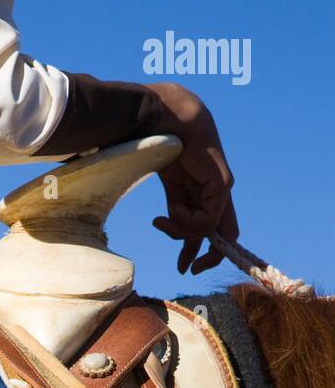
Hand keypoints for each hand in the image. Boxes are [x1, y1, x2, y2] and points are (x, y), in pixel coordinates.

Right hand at [146, 83, 238, 274]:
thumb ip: (176, 214)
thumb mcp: (171, 191)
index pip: (214, 228)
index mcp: (205, 192)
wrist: (168, 117)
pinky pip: (207, 220)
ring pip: (209, 231)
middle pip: (225, 236)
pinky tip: (170, 212)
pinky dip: (185, 222)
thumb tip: (168, 230)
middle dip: (208, 257)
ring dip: (181, 233)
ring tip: (161, 221)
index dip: (203, 251)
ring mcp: (222, 188)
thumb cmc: (164, 146)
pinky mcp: (221, 184)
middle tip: (188, 270)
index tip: (185, 267)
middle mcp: (218, 192)